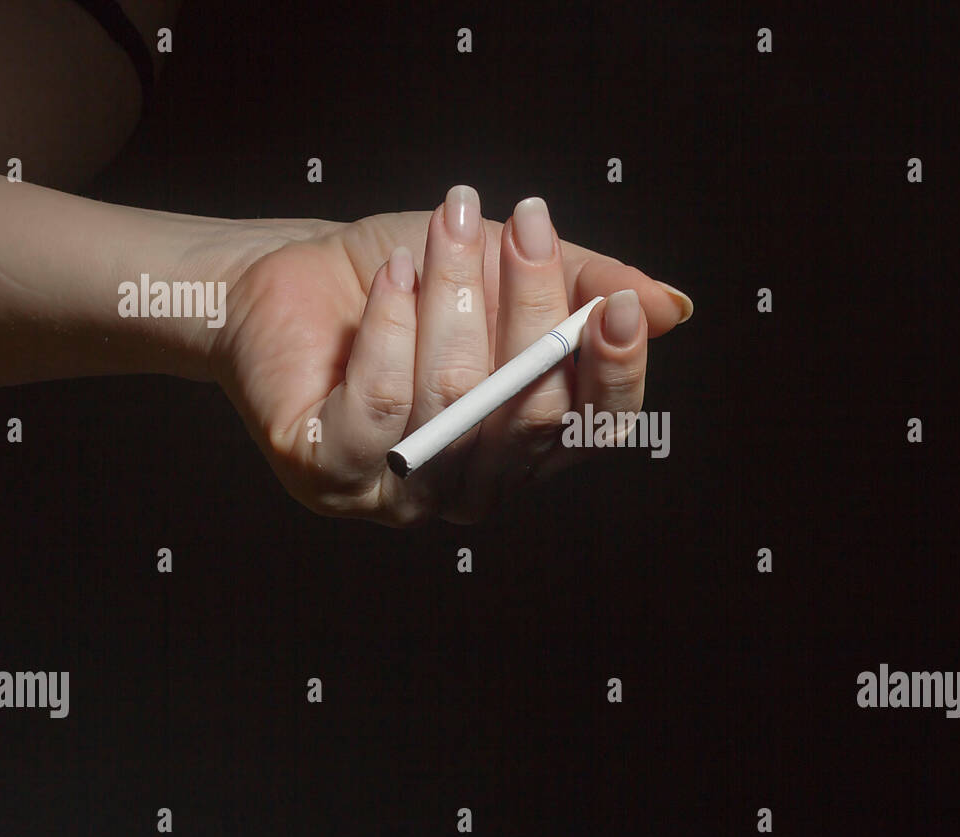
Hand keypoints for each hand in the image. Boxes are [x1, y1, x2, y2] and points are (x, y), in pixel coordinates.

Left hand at [208, 185, 691, 525]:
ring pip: (457, 401)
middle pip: (533, 412)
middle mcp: (475, 483)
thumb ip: (585, 287)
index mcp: (526, 445)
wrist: (287, 278)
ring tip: (448, 225)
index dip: (615, 372)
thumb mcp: (504, 267)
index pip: (596, 428)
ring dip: (457, 297)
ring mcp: (405, 490)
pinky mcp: (332, 474)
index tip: (619, 305)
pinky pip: (382, 408)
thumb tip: (672, 307)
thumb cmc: (402, 279)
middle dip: (534, 308)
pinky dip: (392, 328)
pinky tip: (391, 278)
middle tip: (527, 224)